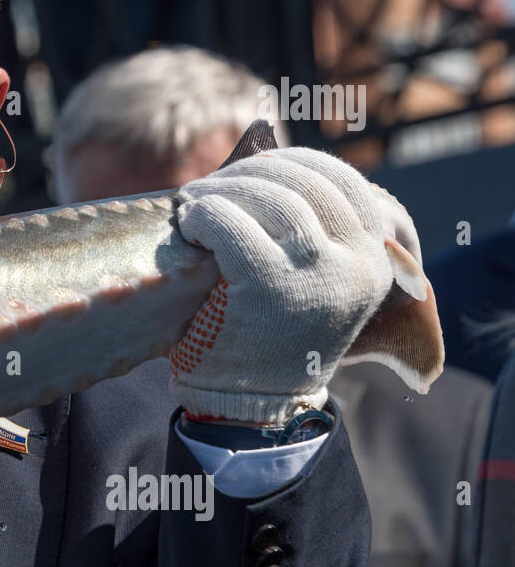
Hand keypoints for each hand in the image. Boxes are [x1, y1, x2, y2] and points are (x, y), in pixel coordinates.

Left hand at [169, 147, 393, 424]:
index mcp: (378, 259)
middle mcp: (360, 263)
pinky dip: (204, 215)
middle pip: (301, 183)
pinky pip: (230, 225)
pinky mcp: (271, 286)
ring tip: (193, 203)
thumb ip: (315, 233)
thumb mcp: (313, 282)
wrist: (250, 405)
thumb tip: (270, 161)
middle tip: (210, 187)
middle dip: (248, 175)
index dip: (289, 163)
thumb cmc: (268, 336)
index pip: (340, 181)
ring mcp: (317, 273)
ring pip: (269, 199)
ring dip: (222, 191)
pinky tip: (189, 224)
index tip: (253, 168)